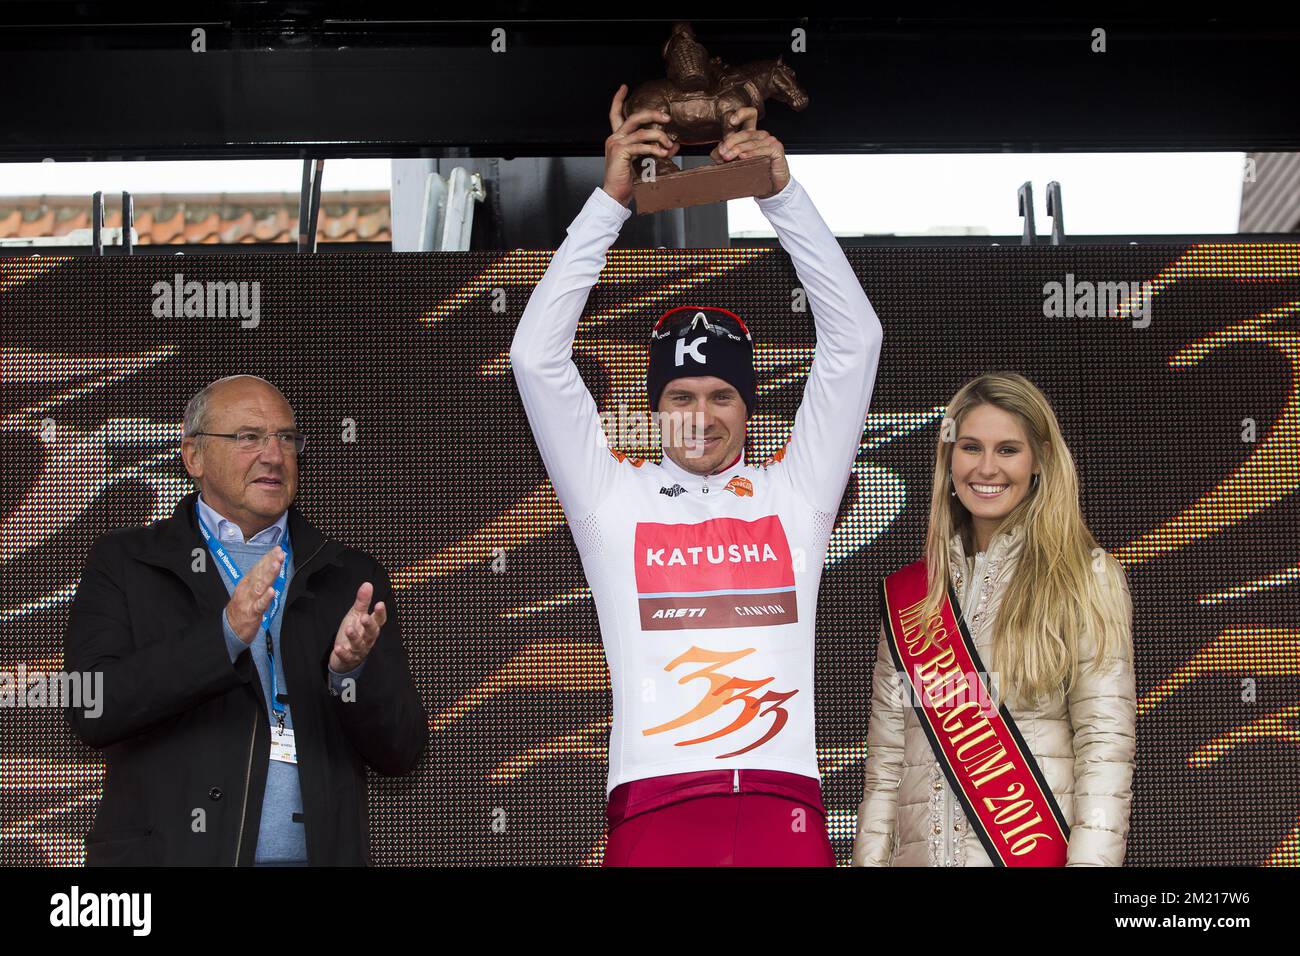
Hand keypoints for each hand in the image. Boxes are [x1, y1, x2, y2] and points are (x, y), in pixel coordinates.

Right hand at [224, 547, 284, 644]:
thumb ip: (259, 579)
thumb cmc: (242, 608)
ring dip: (269, 575)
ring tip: (276, 565)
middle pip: (260, 574)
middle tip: (279, 553)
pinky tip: (272, 591)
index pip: (257, 568)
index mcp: (246, 583)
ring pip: (260, 586)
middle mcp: (247, 590)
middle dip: (270, 562)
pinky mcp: (252, 614)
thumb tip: (271, 565)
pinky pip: (260, 605)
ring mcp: (249, 601)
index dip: (268, 558)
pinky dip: (266, 598)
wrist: (231, 628)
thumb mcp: (248, 590)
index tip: (277, 549)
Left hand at [329, 582, 386, 672]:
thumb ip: (363, 601)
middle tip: (364, 617)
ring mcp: (359, 649)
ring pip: (359, 644)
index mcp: (371, 627)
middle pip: (371, 633)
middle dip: (369, 625)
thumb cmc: (354, 632)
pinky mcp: (349, 658)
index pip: (379, 620)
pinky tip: (338, 648)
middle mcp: (367, 639)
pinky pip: (347, 656)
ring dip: (354, 637)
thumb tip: (367, 584)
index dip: (380, 613)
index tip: (380, 604)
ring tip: (349, 629)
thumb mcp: (356, 615)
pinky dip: (343, 653)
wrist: (346, 656)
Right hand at [602, 83, 680, 205]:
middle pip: (635, 117)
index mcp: (617, 138)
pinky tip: (663, 153)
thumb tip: (674, 144)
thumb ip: (656, 150)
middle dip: (653, 114)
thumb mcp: (644, 161)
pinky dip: (655, 149)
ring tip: (669, 145)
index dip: (618, 99)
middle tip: (667, 117)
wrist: (615, 195)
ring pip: (642, 132)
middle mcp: (615, 138)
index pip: (615, 114)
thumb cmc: (627, 180)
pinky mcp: (621, 152)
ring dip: (660, 136)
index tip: (624, 87)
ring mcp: (616, 144)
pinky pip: (642, 145)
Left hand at [709, 106, 789, 198]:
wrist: (770, 187)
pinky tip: (743, 157)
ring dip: (737, 149)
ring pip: (751, 142)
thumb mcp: (735, 163)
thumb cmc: (755, 173)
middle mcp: (761, 135)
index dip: (741, 114)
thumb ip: (725, 155)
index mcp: (752, 134)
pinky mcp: (776, 149)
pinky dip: (751, 154)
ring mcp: (770, 141)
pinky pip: (762, 150)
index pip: (748, 116)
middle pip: (746, 132)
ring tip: (728, 157)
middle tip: (722, 151)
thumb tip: (717, 151)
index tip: (731, 121)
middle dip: (731, 141)